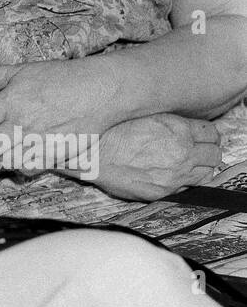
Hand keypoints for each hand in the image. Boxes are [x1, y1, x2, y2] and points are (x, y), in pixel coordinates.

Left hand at [0, 56, 120, 170]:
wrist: (99, 91)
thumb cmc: (59, 78)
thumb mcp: (22, 71)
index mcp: (8, 102)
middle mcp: (20, 123)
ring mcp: (38, 141)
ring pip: (6, 164)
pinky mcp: (55, 154)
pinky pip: (29, 170)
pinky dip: (20, 169)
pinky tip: (19, 163)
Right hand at [77, 114, 223, 200]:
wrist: (91, 154)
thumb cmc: (112, 130)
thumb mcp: (147, 114)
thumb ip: (172, 121)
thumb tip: (186, 126)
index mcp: (179, 131)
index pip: (212, 133)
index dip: (206, 133)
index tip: (200, 134)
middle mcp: (182, 154)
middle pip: (214, 155)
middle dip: (208, 150)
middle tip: (196, 148)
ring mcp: (174, 176)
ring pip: (207, 175)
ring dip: (200, 168)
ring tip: (187, 163)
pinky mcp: (162, 192)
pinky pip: (187, 189)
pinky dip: (184, 182)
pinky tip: (171, 174)